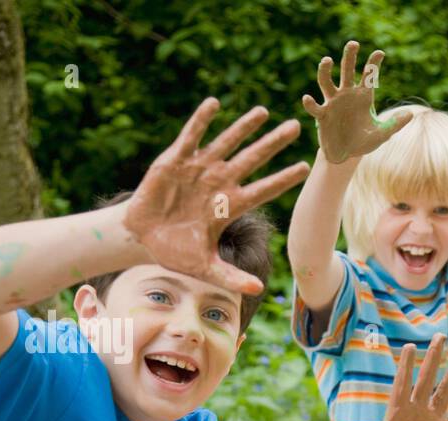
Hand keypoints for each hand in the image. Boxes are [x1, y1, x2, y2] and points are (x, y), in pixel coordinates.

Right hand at [124, 98, 309, 294]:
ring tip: (263, 111)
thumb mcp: (206, 268)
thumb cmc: (177, 252)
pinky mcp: (175, 160)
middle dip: (272, 144)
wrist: (143, 237)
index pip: (264, 189)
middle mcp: (220, 183)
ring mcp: (199, 169)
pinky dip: (201, 121)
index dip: (283, 179)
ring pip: (227, 143)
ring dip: (244, 127)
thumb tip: (258, 290)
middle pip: (252, 159)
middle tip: (294, 127)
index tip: (303, 167)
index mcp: (230, 206)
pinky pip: (191, 136)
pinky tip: (214, 104)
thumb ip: (232, 277)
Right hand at [302, 41, 411, 163]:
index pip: (368, 76)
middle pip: (347, 70)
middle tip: (353, 43)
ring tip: (327, 60)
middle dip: (349, 56)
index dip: (374, 63)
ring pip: (326, 81)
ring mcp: (333, 103)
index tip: (380, 53)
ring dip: (325, 70)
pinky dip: (310, 103)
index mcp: (363, 97)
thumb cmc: (363, 141)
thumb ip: (394, 124)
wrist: (347, 155)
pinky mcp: (322, 115)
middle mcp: (347, 95)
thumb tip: (410, 114)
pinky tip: (307, 98)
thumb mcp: (381, 134)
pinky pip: (315, 107)